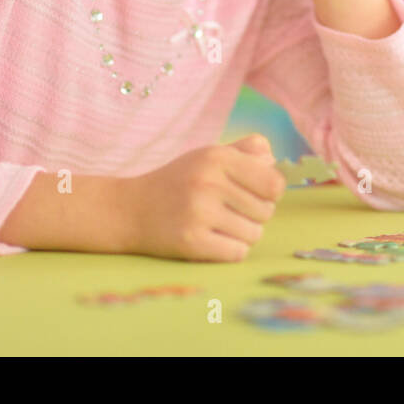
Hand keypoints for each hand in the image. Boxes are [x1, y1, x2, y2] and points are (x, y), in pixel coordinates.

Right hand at [114, 133, 284, 260]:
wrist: (129, 210)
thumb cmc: (178, 182)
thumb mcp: (208, 155)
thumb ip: (245, 150)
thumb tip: (274, 160)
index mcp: (217, 157)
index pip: (274, 183)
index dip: (270, 193)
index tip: (254, 195)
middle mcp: (209, 182)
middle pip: (266, 211)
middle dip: (255, 215)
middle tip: (231, 212)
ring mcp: (199, 212)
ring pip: (254, 234)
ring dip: (243, 235)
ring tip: (220, 226)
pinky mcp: (191, 241)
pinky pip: (237, 253)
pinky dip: (230, 251)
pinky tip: (213, 240)